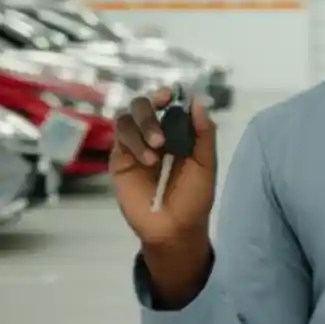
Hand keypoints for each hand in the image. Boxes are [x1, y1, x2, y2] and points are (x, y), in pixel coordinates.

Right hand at [110, 87, 218, 307]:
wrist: (175, 228)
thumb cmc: (194, 198)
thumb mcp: (205, 164)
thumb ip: (204, 133)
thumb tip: (198, 100)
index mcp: (176, 132)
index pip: (165, 103)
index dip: (164, 95)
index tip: (169, 95)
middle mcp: (153, 135)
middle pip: (141, 105)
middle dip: (149, 110)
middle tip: (162, 134)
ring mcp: (134, 147)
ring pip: (126, 119)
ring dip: (141, 128)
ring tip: (156, 150)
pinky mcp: (120, 161)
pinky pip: (119, 140)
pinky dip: (133, 143)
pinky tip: (148, 160)